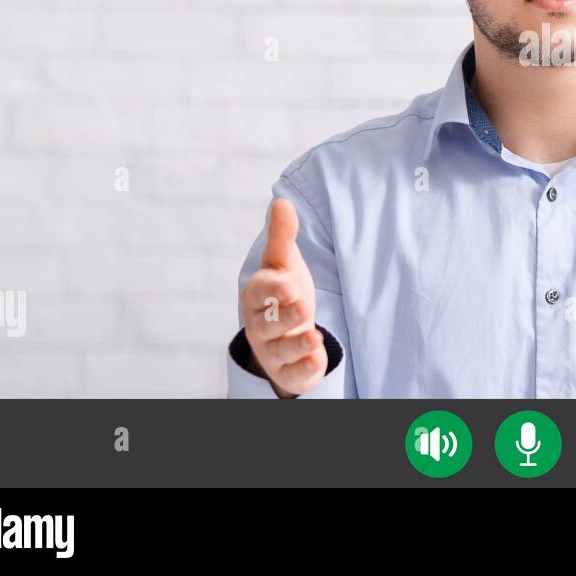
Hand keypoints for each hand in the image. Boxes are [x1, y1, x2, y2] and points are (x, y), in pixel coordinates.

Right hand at [241, 198, 326, 397]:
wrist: (285, 330)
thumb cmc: (282, 291)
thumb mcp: (283, 263)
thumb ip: (282, 236)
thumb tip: (282, 202)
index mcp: (257, 295)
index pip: (259, 292)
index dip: (272, 290)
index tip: (289, 285)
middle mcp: (260, 325)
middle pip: (267, 323)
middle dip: (284, 315)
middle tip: (301, 305)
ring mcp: (273, 350)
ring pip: (280, 350)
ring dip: (296, 343)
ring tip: (313, 336)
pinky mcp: (288, 370)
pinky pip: (292, 374)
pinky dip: (303, 368)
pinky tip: (317, 359)